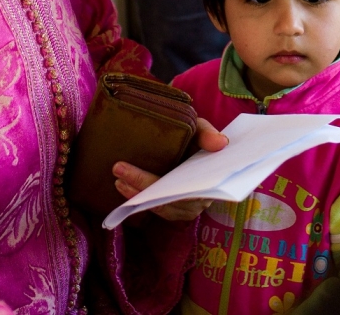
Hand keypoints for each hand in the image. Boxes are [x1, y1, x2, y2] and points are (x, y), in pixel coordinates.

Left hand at [111, 117, 227, 221]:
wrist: (189, 146)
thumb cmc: (195, 137)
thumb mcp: (200, 129)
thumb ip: (207, 134)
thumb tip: (221, 143)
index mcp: (214, 178)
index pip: (198, 186)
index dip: (178, 183)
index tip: (155, 179)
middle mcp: (203, 198)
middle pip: (174, 198)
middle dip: (145, 185)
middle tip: (119, 169)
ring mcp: (189, 207)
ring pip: (163, 207)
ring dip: (138, 195)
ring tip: (118, 179)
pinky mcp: (175, 211)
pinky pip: (158, 210)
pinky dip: (140, 200)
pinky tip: (123, 187)